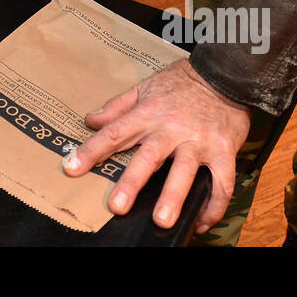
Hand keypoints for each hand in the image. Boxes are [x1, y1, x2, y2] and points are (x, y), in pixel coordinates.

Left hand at [62, 59, 249, 233]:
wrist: (224, 73)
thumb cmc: (181, 82)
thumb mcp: (145, 87)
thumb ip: (117, 107)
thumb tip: (90, 120)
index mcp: (148, 113)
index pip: (114, 133)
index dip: (91, 151)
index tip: (72, 168)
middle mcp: (171, 129)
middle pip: (149, 157)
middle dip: (132, 182)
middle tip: (117, 206)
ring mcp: (198, 141)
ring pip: (185, 170)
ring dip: (174, 196)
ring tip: (162, 220)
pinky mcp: (224, 150)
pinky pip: (222, 181)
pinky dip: (214, 205)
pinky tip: (201, 222)